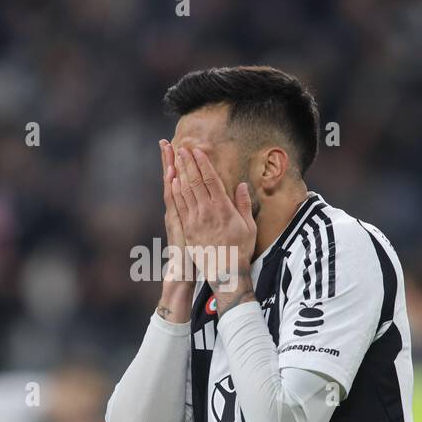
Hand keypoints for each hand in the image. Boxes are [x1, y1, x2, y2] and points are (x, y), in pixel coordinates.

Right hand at [157, 139, 192, 322]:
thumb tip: (210, 201)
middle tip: (165, 142)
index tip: (178, 148)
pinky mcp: (177, 228)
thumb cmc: (196, 256)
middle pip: (173, 181)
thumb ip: (203, 215)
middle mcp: (176, 212)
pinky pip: (175, 206)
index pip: (181, 183)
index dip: (179, 166)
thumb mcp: (199, 232)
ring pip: (171, 189)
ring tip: (167, 151)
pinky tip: (172, 177)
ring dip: (169, 170)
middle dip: (170, 161)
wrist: (184, 276)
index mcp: (184, 212)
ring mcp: (175, 218)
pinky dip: (172, 192)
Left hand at [170, 146, 256, 308]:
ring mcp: (195, 220)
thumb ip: (243, 205)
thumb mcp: (249, 227)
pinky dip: (175, 192)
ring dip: (179, 173)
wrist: (225, 272)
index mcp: (223, 208)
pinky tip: (172, 182)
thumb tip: (241, 186)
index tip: (197, 151)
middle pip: (195, 182)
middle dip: (188, 163)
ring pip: (184, 192)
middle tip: (182, 148)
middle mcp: (207, 211)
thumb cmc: (240, 250)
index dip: (203, 164)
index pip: (210, 180)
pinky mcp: (187, 229)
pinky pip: (179, 206)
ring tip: (174, 159)